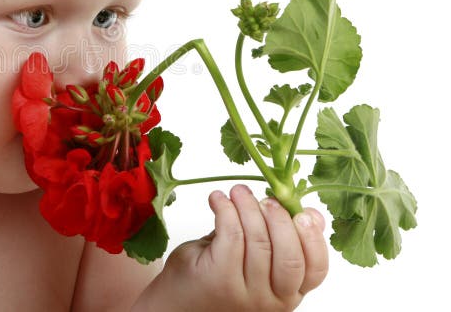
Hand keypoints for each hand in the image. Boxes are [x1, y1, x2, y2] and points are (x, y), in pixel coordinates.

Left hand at [133, 184, 328, 311]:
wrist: (174, 303)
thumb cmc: (216, 277)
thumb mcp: (255, 263)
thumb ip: (278, 242)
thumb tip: (307, 213)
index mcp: (288, 294)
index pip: (316, 269)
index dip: (313, 238)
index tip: (303, 213)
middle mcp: (271, 300)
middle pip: (290, 255)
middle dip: (280, 219)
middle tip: (266, 198)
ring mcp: (246, 293)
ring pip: (259, 240)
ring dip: (248, 206)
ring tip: (237, 191)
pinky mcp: (219, 278)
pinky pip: (231, 234)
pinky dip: (226, 209)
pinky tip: (218, 199)